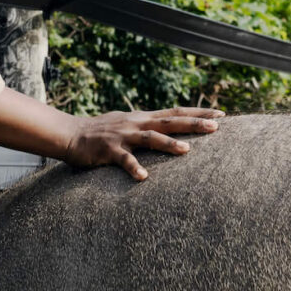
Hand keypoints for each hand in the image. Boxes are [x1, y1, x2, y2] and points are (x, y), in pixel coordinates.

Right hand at [62, 107, 222, 180]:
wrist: (69, 135)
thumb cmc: (100, 134)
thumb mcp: (127, 126)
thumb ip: (147, 128)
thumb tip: (167, 130)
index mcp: (143, 118)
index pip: (176, 112)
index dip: (198, 112)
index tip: (221, 113)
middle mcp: (136, 123)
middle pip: (170, 121)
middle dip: (194, 123)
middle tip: (216, 126)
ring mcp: (122, 135)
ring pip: (150, 138)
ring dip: (169, 144)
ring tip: (187, 151)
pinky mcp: (108, 150)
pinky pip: (124, 160)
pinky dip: (134, 168)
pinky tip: (144, 178)